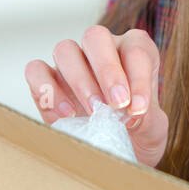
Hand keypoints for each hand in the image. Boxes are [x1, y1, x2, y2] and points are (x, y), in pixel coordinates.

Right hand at [25, 25, 168, 168]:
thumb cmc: (137, 135)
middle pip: (95, 37)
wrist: (115, 152)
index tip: (138, 108)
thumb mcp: (152, 130)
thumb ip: (146, 118)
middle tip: (116, 102)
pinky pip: (36, 71)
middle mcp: (101, 50)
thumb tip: (130, 112)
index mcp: (133, 52)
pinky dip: (47, 89)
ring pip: (64, 50)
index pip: (136, 50)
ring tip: (93, 111)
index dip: (138, 77)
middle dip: (107, 69)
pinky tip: (66, 114)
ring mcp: (71, 63)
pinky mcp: (46, 81)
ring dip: (80, 80)